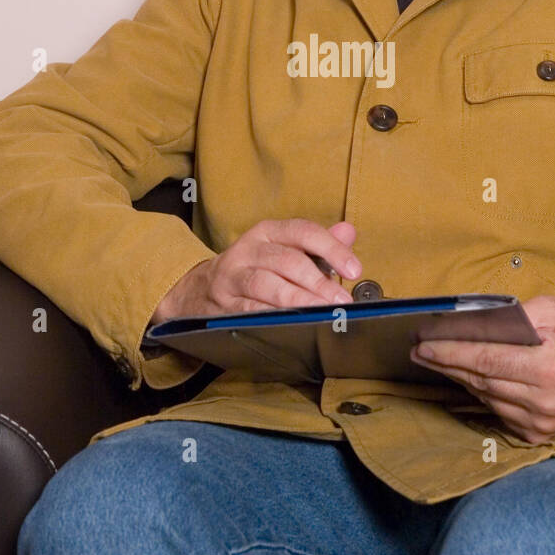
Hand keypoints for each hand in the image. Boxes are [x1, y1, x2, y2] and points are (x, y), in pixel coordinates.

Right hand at [150, 218, 359, 322]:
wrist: (200, 288)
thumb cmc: (254, 268)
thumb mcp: (283, 249)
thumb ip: (318, 244)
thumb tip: (348, 231)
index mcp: (268, 232)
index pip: (303, 231)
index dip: (332, 249)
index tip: (354, 269)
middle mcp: (249, 249)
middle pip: (288, 261)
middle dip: (319, 282)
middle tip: (341, 300)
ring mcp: (234, 276)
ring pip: (269, 286)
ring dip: (300, 301)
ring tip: (323, 312)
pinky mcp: (225, 303)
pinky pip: (252, 310)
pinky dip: (275, 317)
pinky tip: (295, 323)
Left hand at [410, 295, 554, 444]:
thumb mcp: (554, 310)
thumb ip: (514, 316)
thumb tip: (474, 325)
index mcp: (548, 368)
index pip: (485, 361)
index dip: (450, 353)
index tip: (423, 346)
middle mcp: (544, 402)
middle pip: (481, 382)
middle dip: (447, 365)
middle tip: (421, 352)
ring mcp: (542, 423)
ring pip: (487, 399)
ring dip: (462, 380)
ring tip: (440, 363)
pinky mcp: (542, 435)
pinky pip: (501, 413)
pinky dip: (485, 396)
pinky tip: (471, 380)